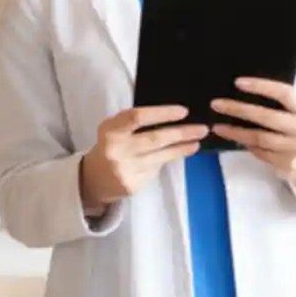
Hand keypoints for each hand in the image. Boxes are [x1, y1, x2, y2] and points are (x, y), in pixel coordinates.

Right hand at [80, 105, 207, 211]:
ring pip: (161, 156)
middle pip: (154, 138)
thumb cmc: (109, 146)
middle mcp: (116, 149)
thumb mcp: (114, 130)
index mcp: (110, 130)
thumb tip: (172, 116)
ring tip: (197, 141)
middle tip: (202, 129)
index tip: (184, 111)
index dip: (162, 113)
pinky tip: (178, 153)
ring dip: (182, 148)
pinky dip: (168, 159)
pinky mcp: (133, 184)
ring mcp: (125, 169)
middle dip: (181, 133)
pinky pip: (157, 169)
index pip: (138, 117)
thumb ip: (134, 124)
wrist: (93, 179)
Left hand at [211, 77, 295, 181]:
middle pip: (267, 117)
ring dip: (236, 132)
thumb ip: (283, 106)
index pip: (284, 94)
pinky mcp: (289, 164)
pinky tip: (237, 140)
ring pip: (260, 138)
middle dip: (238, 110)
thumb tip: (245, 92)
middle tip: (215, 104)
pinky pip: (262, 153)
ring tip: (217, 127)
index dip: (261, 86)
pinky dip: (248, 146)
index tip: (237, 82)